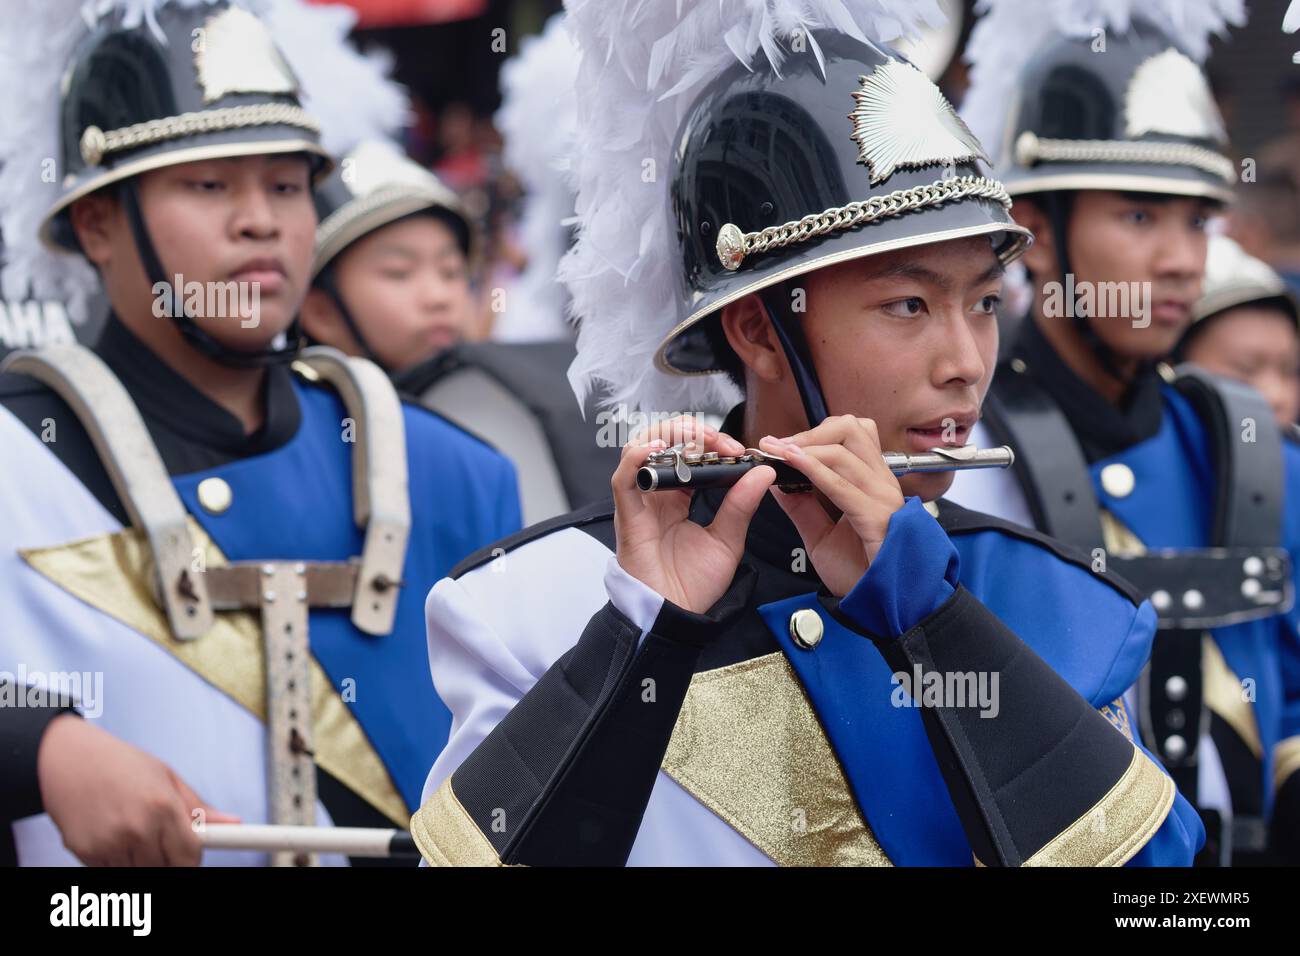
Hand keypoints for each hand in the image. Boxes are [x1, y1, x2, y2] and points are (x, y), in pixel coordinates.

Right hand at [37, 714, 238, 865]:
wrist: (69, 760)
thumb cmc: (122, 765)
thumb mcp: (166, 777)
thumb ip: (198, 806)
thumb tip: (232, 823)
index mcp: (163, 806)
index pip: (190, 854)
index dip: (193, 861)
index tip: (192, 859)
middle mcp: (138, 827)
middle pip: (165, 869)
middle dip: (169, 861)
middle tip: (162, 843)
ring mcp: (110, 843)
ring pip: (139, 873)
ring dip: (143, 861)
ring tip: (136, 833)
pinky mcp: (87, 853)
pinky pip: (112, 872)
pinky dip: (119, 862)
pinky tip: (115, 838)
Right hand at [614, 415, 774, 613]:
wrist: (676, 616)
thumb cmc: (695, 584)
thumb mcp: (728, 540)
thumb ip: (741, 504)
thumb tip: (762, 472)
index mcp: (679, 498)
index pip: (690, 453)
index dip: (712, 443)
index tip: (739, 451)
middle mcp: (657, 495)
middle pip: (664, 442)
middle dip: (692, 431)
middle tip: (720, 442)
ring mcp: (640, 502)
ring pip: (640, 449)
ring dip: (668, 434)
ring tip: (694, 437)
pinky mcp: (627, 515)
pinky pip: (623, 478)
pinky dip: (636, 457)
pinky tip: (658, 449)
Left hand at [759, 414, 904, 595]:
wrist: (882, 607)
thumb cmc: (860, 573)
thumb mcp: (820, 535)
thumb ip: (802, 506)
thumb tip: (777, 481)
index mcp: (872, 483)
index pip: (851, 434)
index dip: (814, 432)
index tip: (779, 443)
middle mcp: (881, 483)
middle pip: (850, 429)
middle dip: (809, 432)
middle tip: (776, 445)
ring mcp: (882, 498)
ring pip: (844, 450)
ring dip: (803, 447)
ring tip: (776, 452)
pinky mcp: (877, 517)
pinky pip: (842, 485)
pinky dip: (813, 470)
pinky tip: (791, 465)